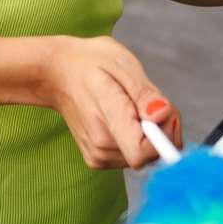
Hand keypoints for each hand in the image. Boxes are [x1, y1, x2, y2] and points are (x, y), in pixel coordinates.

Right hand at [38, 35, 183, 169]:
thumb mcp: (122, 65)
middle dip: (161, 129)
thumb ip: (145, 94)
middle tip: (146, 100)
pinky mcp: (99, 160)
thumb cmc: (91, 63)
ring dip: (149, 132)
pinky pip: (134, 155)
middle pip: (152, 155)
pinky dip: (137, 137)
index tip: (162, 110)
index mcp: (108, 120)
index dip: (164, 136)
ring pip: (146, 156)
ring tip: (130, 104)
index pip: (143, 153)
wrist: (57, 73)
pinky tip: (124, 116)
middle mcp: (101, 147)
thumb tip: (163, 115)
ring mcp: (99, 156)